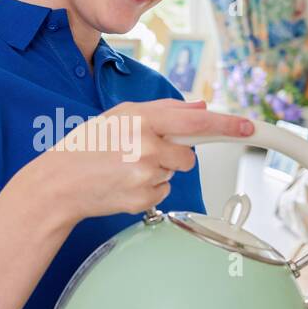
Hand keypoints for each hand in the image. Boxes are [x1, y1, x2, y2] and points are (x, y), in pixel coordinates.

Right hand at [31, 99, 253, 221]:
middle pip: (188, 153)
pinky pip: (162, 192)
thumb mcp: (120, 115)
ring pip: (174, 173)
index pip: (196, 122)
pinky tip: (124, 183)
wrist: (59, 183)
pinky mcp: (143, 199)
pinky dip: (149, 188)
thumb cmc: (86, 146)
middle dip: (173, 153)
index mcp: (142, 120)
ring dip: (158, 170)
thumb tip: (200, 108)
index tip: (248, 126)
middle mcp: (147, 147)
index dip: (226, 125)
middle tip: (141, 151)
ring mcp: (146, 176)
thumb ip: (163, 110)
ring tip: (125, 167)